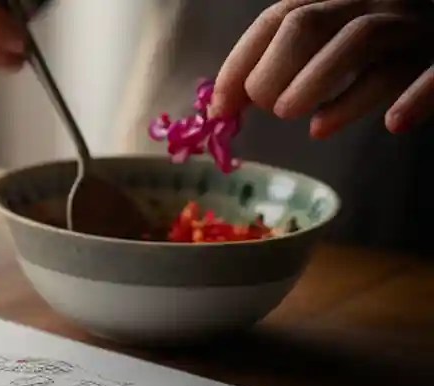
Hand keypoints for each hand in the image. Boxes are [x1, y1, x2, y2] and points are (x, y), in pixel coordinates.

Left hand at [211, 0, 433, 138]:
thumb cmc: (391, 50)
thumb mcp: (337, 46)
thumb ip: (288, 65)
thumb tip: (224, 107)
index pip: (278, 18)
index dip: (240, 63)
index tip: (220, 110)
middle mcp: (373, 2)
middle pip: (309, 22)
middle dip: (276, 70)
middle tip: (272, 111)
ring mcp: (414, 24)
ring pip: (361, 38)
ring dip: (321, 81)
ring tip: (307, 125)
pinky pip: (433, 72)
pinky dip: (414, 97)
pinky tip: (393, 124)